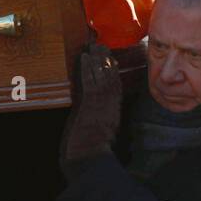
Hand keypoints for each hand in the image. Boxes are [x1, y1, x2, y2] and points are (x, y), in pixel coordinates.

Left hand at [60, 44, 122, 168]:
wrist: (91, 154)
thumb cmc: (96, 150)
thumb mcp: (106, 136)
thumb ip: (106, 125)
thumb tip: (106, 123)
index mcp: (114, 109)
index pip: (115, 85)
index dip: (113, 72)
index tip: (112, 60)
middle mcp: (110, 101)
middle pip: (110, 76)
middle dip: (106, 60)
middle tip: (103, 47)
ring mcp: (100, 99)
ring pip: (100, 74)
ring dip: (98, 59)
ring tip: (95, 46)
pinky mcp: (90, 100)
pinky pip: (89, 79)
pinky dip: (87, 66)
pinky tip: (85, 56)